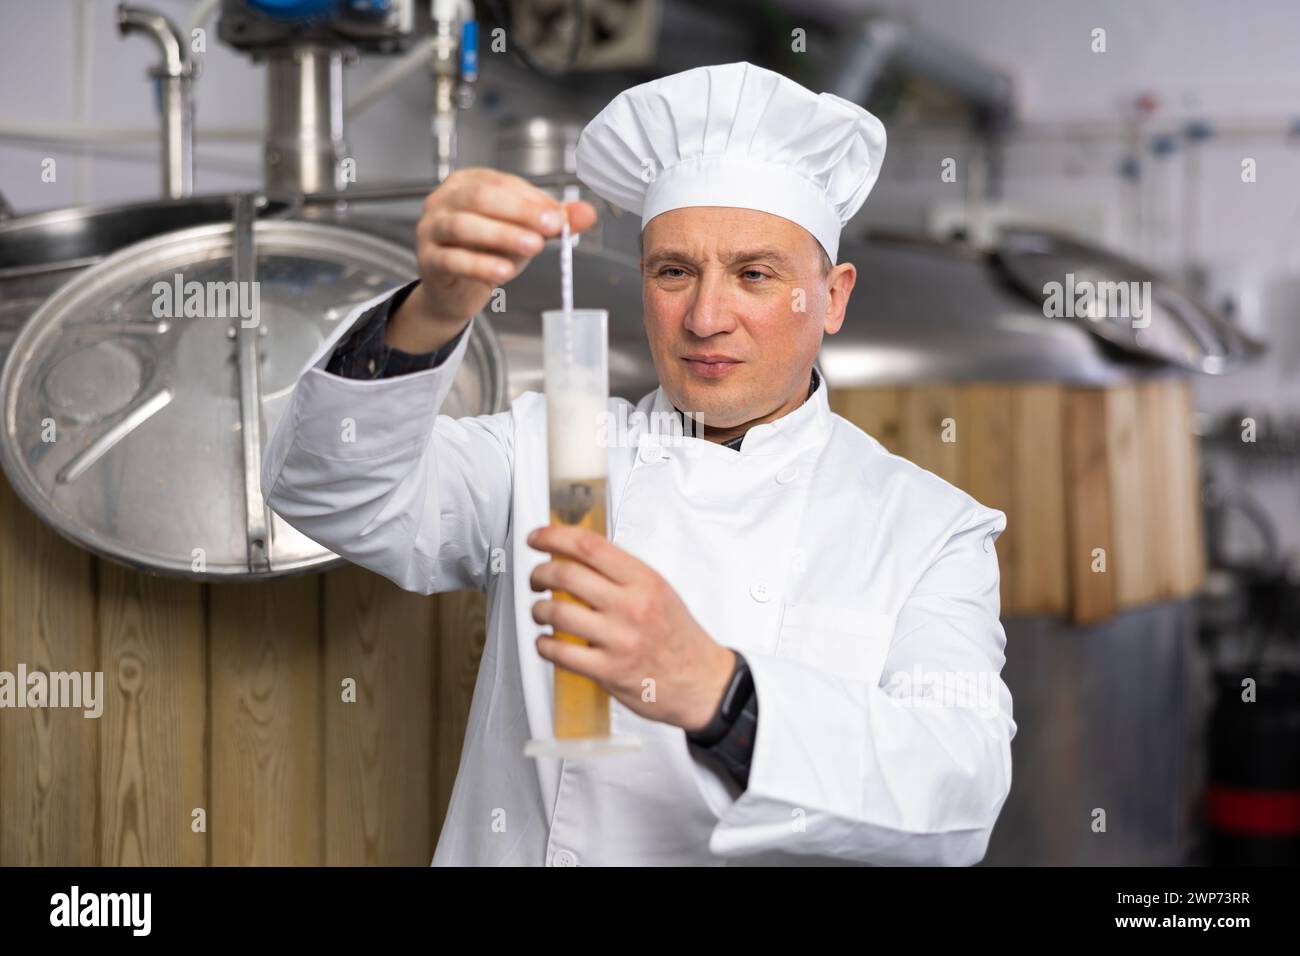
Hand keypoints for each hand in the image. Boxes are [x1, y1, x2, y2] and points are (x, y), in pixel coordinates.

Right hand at [389, 168, 598, 350]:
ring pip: (464, 226)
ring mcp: (431, 229)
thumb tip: (588, 213)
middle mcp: (445, 200)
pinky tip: (505, 272)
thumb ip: (553, 221)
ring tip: (533, 248)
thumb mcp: (524, 232)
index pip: (501, 184)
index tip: (558, 215)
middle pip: (480, 198)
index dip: (531, 199)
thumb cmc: (487, 252)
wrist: (455, 292)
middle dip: (519, 212)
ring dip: (502, 235)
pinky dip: (481, 265)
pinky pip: (453, 260)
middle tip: (550, 227)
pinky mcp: (428, 260)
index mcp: (468, 183)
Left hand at [527, 525, 737, 731]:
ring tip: (541, 611)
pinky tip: (547, 641)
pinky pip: (560, 652)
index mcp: (644, 581)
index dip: (554, 536)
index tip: (538, 538)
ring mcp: (619, 639)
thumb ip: (622, 574)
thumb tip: (577, 557)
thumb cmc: (678, 637)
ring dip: (538, 609)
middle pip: (566, 575)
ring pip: (557, 612)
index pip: (589, 546)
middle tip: (536, 578)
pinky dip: (544, 644)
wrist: (702, 682)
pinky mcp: (608, 671)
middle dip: (539, 574)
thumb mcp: (659, 591)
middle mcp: (631, 606)